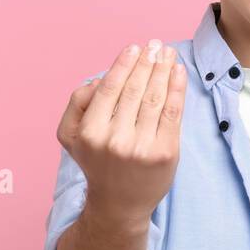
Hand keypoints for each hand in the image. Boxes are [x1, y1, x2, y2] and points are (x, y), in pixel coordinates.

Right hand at [57, 40, 187, 224]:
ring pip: (154, 98)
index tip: (134, 48)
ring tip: (168, 53)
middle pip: (134, 90)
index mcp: (90, 132)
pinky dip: (177, 89)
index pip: (110, 88)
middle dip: (147, 62)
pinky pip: (172, 113)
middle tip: (155, 45)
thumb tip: (99, 78)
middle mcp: (114, 139)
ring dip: (163, 69)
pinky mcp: (165, 153)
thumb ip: (77, 104)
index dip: (123, 64)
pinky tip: (178, 72)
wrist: (119, 204)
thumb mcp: (71, 136)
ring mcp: (142, 147)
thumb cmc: (97, 163)